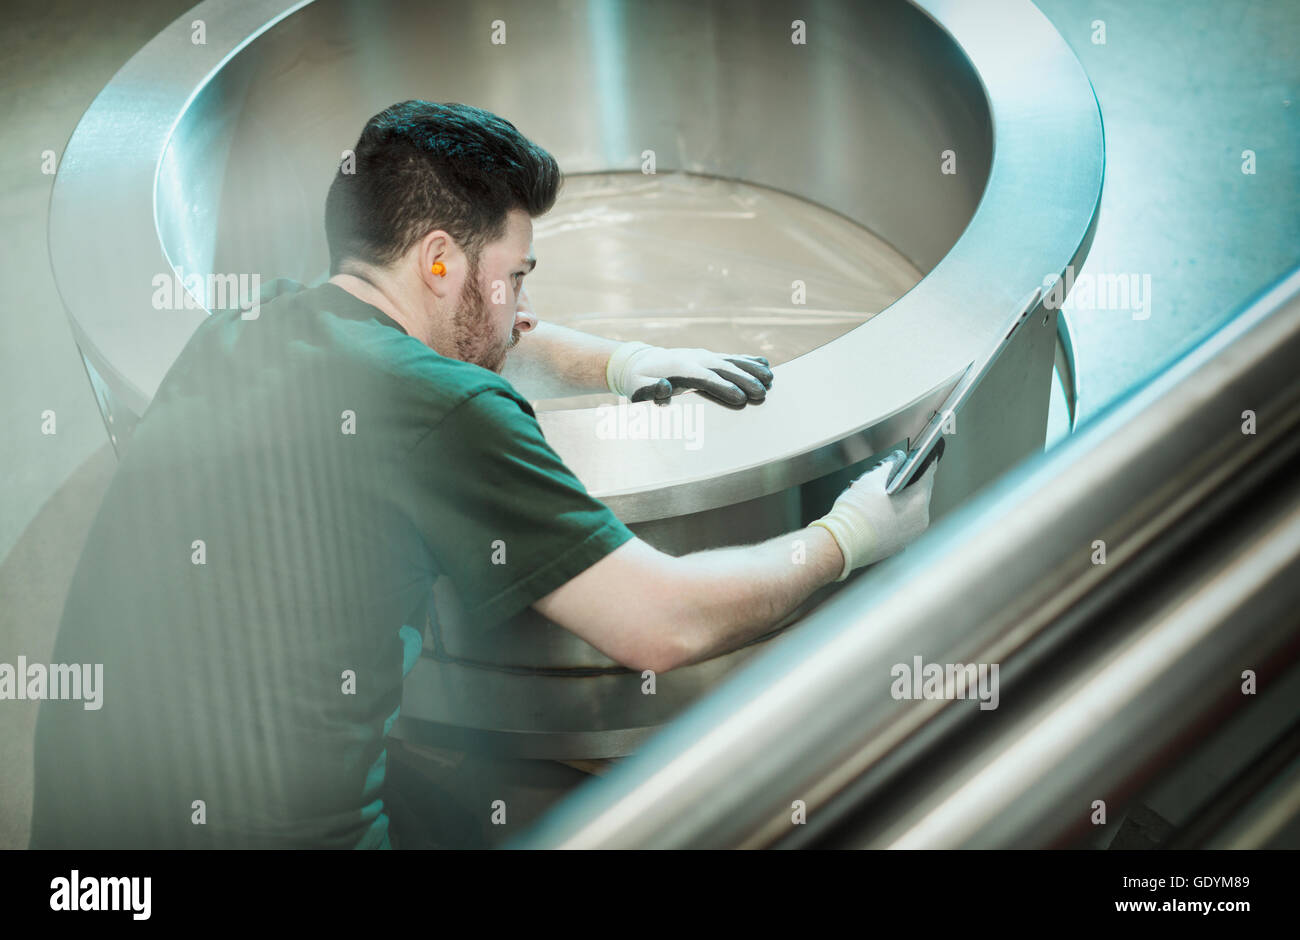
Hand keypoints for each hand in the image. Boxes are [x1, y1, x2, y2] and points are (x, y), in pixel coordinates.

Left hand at [605, 342, 773, 406]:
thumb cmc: (640, 380)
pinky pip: (731, 357)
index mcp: (680, 368)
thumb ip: (650, 391)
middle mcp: (696, 358)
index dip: (723, 388)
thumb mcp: (638, 389)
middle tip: (763, 393)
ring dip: (752, 369)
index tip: (741, 399)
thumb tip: (665, 389)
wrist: (642, 361)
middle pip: (724, 369)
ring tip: (771, 378)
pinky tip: (765, 364)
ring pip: (732, 360)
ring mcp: (704, 355)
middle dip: (744, 380)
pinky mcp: (709, 356)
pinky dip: (748, 360)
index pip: (706, 379)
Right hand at [810, 449, 937, 580]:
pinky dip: (896, 515)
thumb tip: (898, 460)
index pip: (928, 474)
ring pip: (912, 509)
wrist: (842, 543)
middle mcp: (920, 520)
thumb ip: (890, 465)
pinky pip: (904, 523)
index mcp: (918, 502)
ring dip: (902, 500)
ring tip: (882, 494)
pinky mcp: (901, 544)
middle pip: (920, 493)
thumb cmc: (857, 513)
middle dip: (909, 482)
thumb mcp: (872, 479)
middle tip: (894, 475)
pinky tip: (879, 512)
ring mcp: (912, 534)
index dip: (924, 462)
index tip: (923, 456)